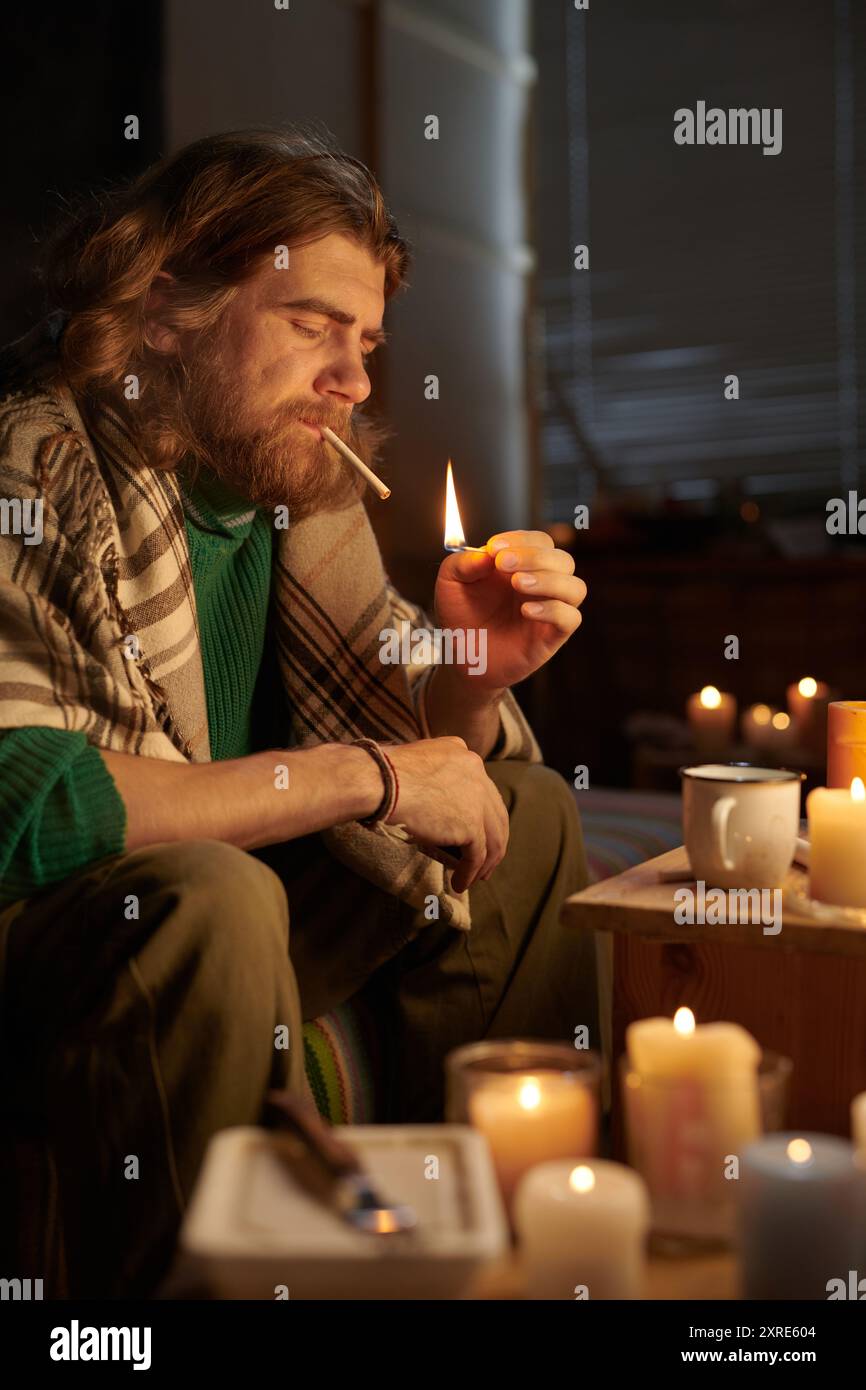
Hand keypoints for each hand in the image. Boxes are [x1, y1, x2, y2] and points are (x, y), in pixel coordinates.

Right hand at [382, 736, 508, 891]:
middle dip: (493, 841)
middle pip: (495, 814)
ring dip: (485, 862)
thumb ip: (432, 775)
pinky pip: (477, 855)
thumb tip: (432, 804)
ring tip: (475, 878)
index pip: (482, 790)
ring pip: (493, 837)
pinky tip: (459, 884)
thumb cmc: (382, 773)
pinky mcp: (471, 823)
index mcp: (464, 754)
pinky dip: (470, 872)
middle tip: (485, 862)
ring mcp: (477, 798)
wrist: (379, 781)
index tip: (477, 833)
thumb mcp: (415, 762)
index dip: (482, 815)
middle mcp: (476, 772)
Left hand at [433, 530, 586, 691]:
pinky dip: (552, 610)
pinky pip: (570, 618)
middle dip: (534, 556)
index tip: (494, 548)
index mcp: (523, 566)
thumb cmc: (460, 616)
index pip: (540, 542)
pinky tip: (525, 610)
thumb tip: (486, 553)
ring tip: (518, 584)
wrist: (460, 657)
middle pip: (563, 560)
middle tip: (503, 564)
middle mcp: (542, 585)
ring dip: (549, 580)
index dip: (521, 540)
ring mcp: (550, 610)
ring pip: (575, 587)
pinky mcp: (552, 637)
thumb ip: (463, 562)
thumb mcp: (450, 583)